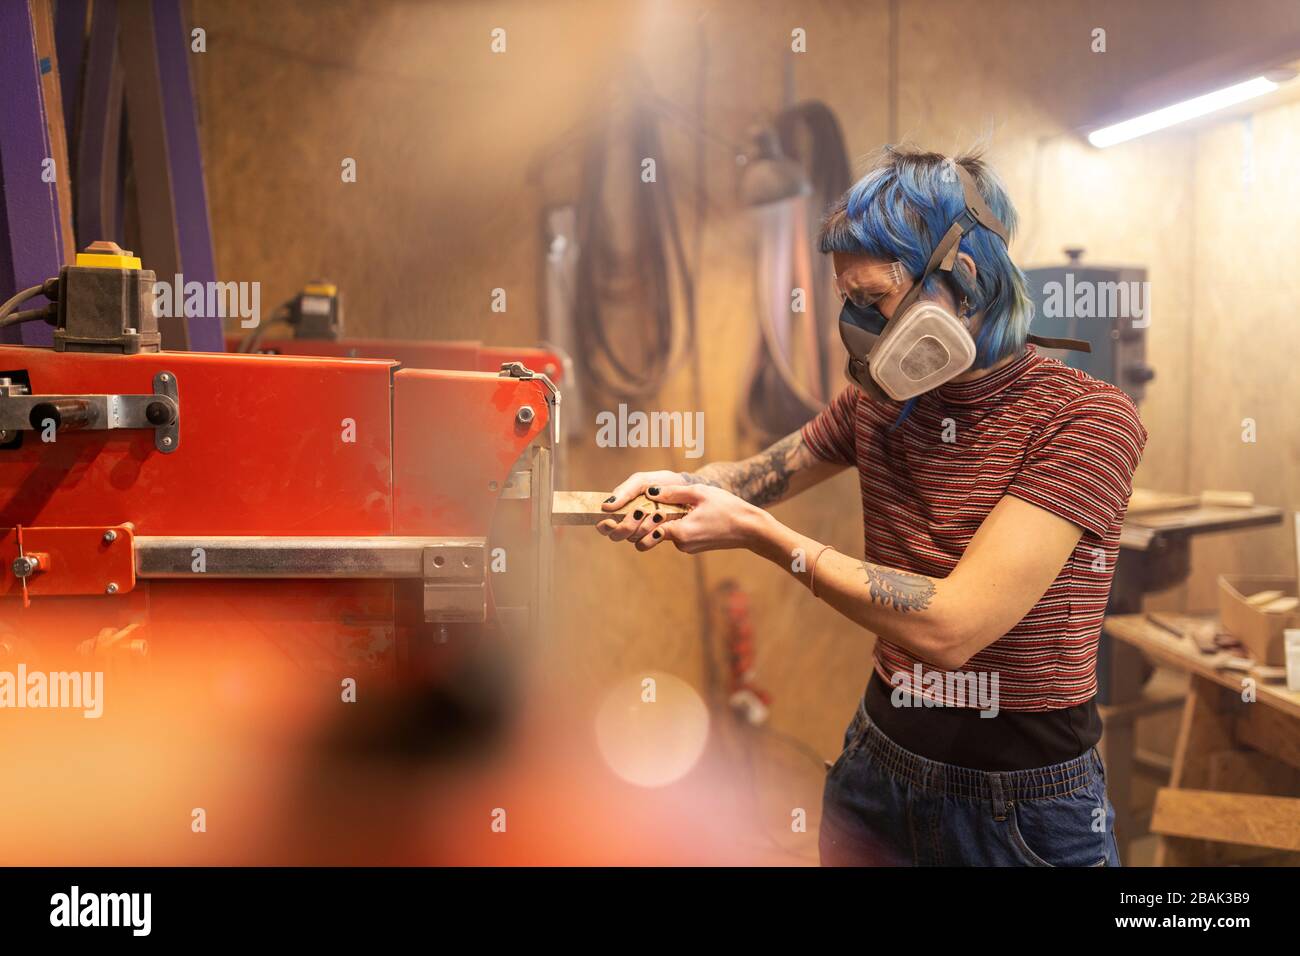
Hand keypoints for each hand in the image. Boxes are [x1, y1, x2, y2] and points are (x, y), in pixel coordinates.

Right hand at [595, 470, 686, 543]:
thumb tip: (606, 506)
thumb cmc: (660, 482)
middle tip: (640, 512)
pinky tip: (661, 529)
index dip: (604, 526)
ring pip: (632, 539)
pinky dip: (652, 538)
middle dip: (626, 526)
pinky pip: (645, 545)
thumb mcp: (641, 481)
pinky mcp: (654, 537)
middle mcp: (628, 522)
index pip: (603, 524)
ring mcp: (641, 531)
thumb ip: (624, 491)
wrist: (684, 488)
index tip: (611, 521)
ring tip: (659, 513)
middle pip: (615, 535)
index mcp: (620, 509)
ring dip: (643, 528)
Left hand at [634, 484, 768, 553]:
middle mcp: (681, 544)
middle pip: (651, 535)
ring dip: (663, 521)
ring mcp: (687, 547)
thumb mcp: (700, 493)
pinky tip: (685, 511)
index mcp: (680, 532)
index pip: (647, 531)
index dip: (639, 520)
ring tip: (669, 504)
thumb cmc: (728, 508)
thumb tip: (650, 490)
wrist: (750, 529)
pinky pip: (677, 534)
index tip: (633, 511)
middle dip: (645, 525)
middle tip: (645, 508)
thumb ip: (673, 492)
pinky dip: (676, 524)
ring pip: (664, 534)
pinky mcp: (694, 546)